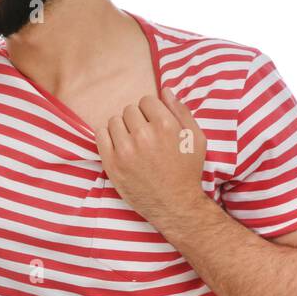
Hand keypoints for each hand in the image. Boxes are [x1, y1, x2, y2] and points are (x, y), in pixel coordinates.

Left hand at [96, 87, 207, 221]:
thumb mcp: (196, 138)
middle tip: (145, 136)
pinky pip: (100, 134)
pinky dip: (108, 137)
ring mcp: (125, 150)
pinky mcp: (111, 163)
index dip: (151, 111)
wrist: (174, 205)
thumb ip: (181, 111)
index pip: (146, 100)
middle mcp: (144, 135)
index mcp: (165, 126)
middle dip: (137, 120)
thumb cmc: (187, 171)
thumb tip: (165, 90)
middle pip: (129, 110)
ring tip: (133, 143)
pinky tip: (119, 147)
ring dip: (122, 128)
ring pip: (114, 121)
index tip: (155, 124)